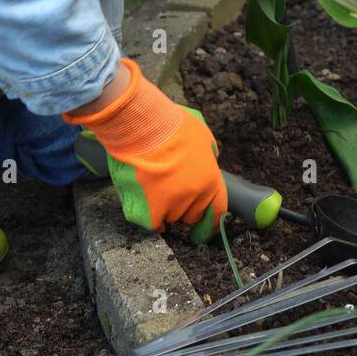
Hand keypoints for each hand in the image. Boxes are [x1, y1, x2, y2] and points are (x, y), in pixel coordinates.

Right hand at [63, 58, 227, 234]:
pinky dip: (148, 216)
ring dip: (164, 209)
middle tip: (170, 191)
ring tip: (154, 187)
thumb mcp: (203, 137)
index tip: (204, 230)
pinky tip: (145, 204)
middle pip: (191, 216)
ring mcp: (170, 205)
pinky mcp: (146, 211)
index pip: (216, 213)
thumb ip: (207, 157)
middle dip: (184, 208)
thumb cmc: (170, 124)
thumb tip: (208, 162)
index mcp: (210, 181)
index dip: (210, 223)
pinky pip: (151, 224)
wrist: (140, 125)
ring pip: (170, 218)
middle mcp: (193, 197)